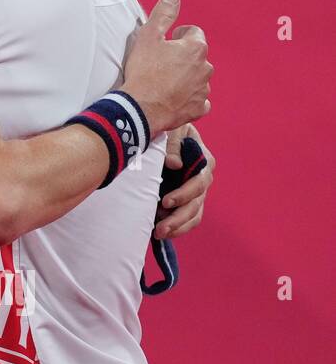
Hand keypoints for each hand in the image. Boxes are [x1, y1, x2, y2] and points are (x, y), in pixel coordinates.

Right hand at [119, 0, 212, 132]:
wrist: (140, 107)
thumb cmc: (143, 71)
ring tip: (164, 82)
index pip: (193, 33)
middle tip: (161, 64)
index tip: (165, 44)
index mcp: (195, 48)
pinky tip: (174, 99)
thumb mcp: (149, 36)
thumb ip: (163, 14)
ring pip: (198, 78)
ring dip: (186, 77)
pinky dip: (189, 98)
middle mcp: (205, 67)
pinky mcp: (199, 108)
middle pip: (197, 56)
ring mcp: (203, 89)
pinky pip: (199, 100)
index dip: (177, 36)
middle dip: (182, 57)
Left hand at [154, 124, 214, 238]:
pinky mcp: (186, 200)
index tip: (165, 201)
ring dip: (179, 226)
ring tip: (159, 233)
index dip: (184, 194)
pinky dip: (178, 227)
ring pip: (194, 214)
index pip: (199, 182)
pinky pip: (188, 218)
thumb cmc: (168, 129)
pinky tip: (162, 232)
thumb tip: (174, 164)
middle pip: (196, 203)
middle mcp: (202, 178)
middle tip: (161, 227)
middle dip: (179, 218)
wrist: (161, 135)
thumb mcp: (171, 130)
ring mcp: (196, 191)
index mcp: (203, 161)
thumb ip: (173, 145)